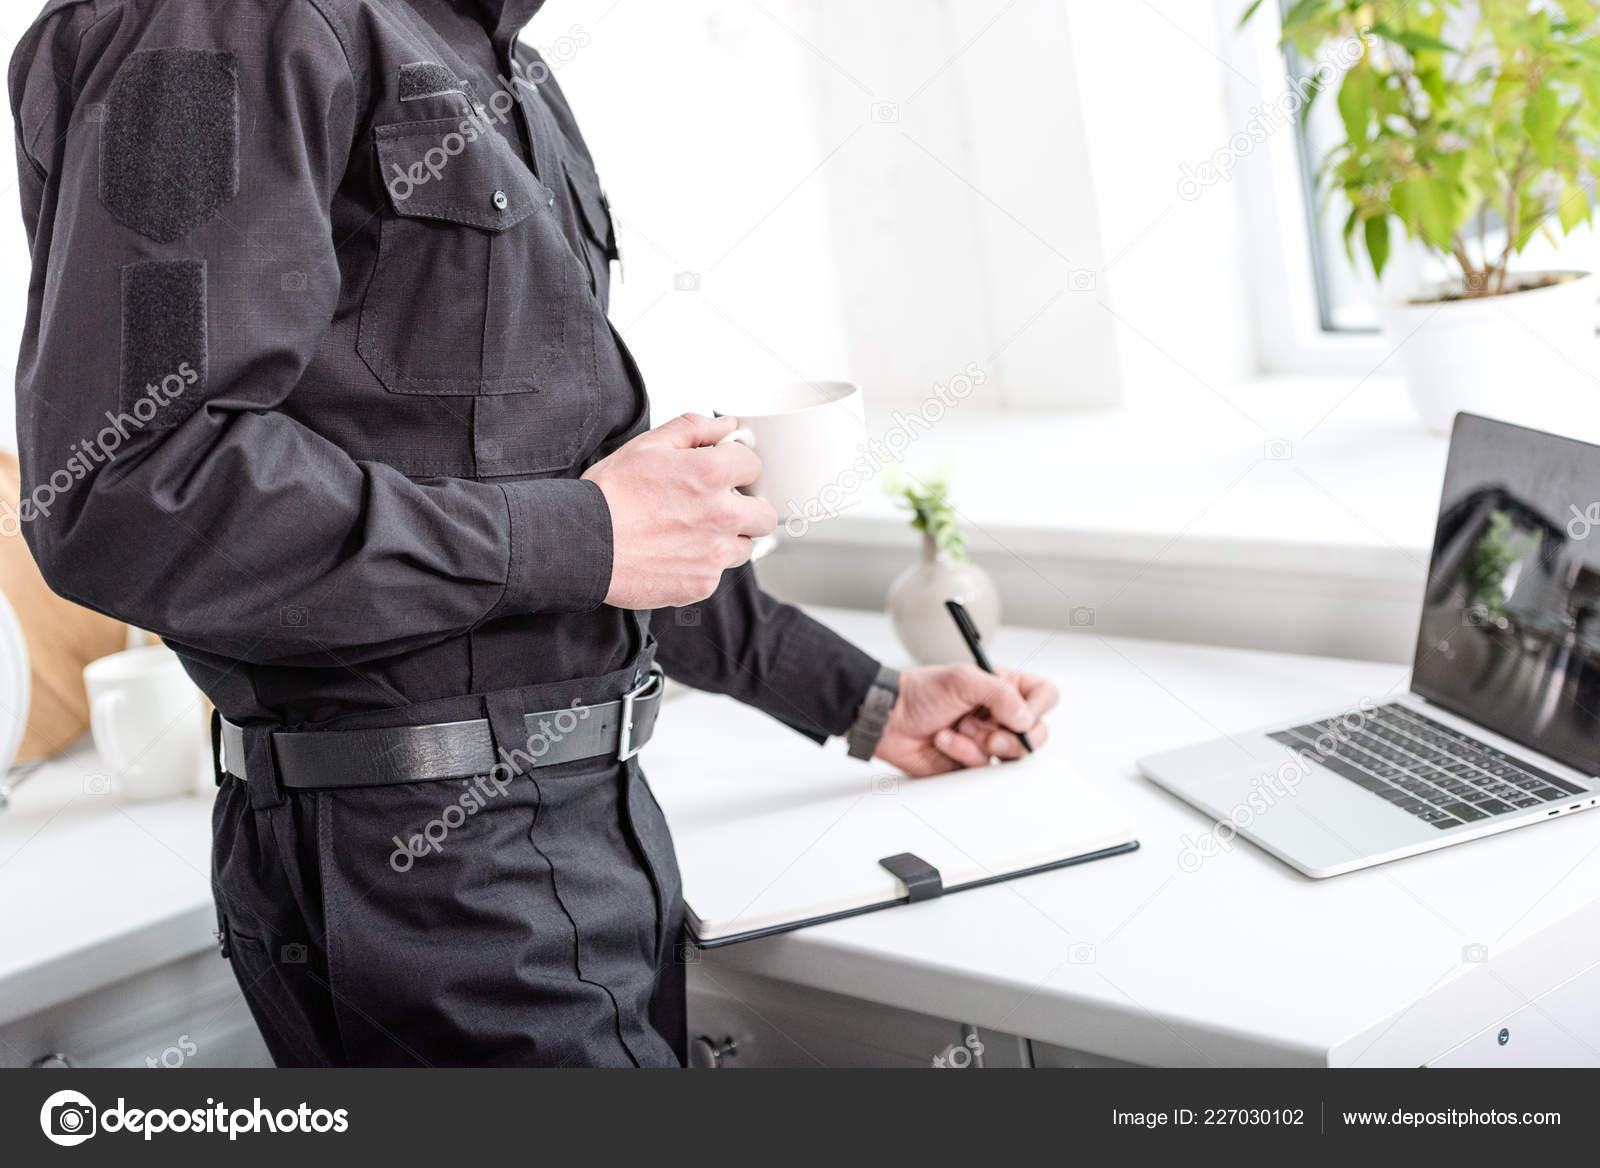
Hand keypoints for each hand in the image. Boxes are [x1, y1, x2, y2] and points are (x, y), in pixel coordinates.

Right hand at [582, 413, 777, 608]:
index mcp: (712, 475)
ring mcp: (715, 555)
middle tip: (721, 505)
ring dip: (728, 539)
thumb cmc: (609, 496)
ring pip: (745, 546)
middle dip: (748, 506)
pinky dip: (702, 565)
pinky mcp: (702, 584)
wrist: (581, 544)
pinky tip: (675, 554)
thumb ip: (694, 429)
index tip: (726, 472)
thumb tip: (727, 425)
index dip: (736, 465)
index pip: (754, 465)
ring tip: (691, 532)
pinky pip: (718, 574)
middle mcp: (721, 516)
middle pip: (766, 514)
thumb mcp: (648, 445)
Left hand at [874, 665, 1057, 775]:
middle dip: (1011, 736)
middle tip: (987, 732)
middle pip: (1036, 733)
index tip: (1019, 713)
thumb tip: (1025, 719)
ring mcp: (988, 739)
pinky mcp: (972, 762)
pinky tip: (943, 740)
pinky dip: (962, 753)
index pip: (1044, 696)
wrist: (888, 718)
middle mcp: (1000, 714)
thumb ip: (1001, 694)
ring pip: (1012, 754)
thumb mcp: (963, 679)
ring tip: (958, 730)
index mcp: (1003, 687)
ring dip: (982, 743)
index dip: (1038, 707)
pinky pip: (983, 768)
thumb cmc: (920, 691)